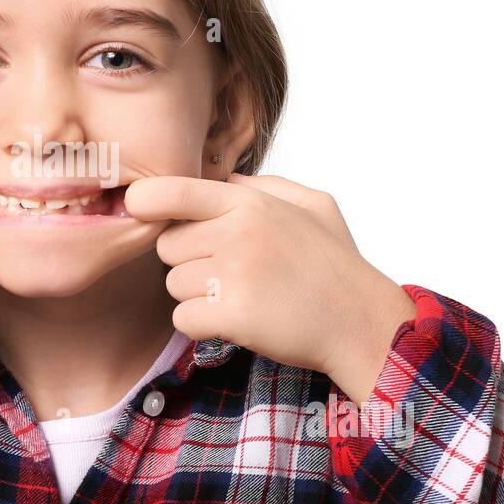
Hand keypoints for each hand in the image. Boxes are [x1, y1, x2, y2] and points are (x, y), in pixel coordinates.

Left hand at [124, 173, 417, 403]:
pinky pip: (183, 318)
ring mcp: (234, 274)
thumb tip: (220, 178)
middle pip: (167, 245)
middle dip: (188, 261)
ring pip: (173, 285)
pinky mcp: (233, 315)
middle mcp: (237, 233)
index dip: (145, 203)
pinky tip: (235, 321)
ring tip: (241, 296)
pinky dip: (202, 326)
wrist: (362, 322)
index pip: (171, 191)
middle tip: (229, 272)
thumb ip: (261, 186)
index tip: (140, 213)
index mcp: (250, 202)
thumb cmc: (334, 265)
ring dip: (197, 296)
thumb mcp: (311, 204)